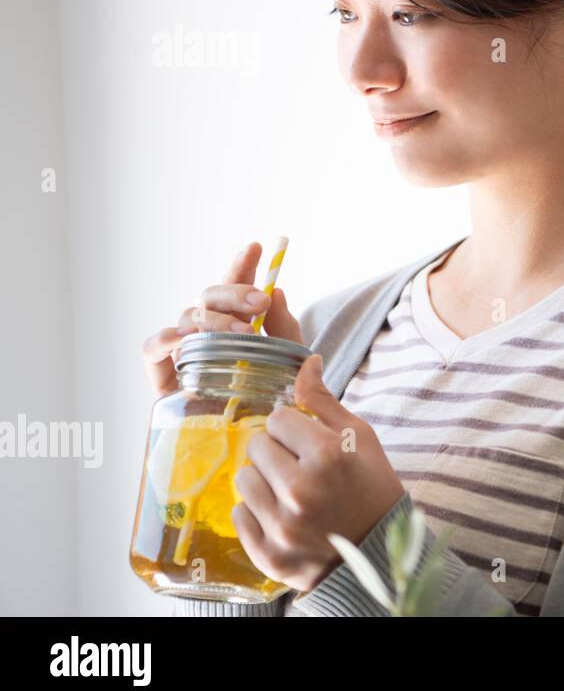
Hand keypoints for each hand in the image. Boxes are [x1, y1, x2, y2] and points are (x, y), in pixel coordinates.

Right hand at [140, 241, 303, 398]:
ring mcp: (183, 351)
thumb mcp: (286, 361)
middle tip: (261, 302)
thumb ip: (285, 329)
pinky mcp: (162, 376)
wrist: (246, 443)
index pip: (236, 288)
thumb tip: (277, 293)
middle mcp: (206, 333)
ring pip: (188, 316)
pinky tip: (183, 338)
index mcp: (235, 325)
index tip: (258, 247)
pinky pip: (152, 348)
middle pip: (211, 296)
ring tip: (243, 331)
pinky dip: (165, 338)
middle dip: (236, 291)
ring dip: (215, 318)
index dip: (243, 266)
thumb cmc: (267, 400)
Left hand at [231, 354, 406, 593]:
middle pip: (257, 446)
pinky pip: (239, 516)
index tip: (309, 443)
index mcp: (328, 456)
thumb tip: (306, 361)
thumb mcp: (359, 438)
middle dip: (276, 452)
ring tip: (289, 491)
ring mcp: (283, 526)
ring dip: (263, 481)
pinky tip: (282, 515)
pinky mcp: (269, 554)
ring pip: (243, 480)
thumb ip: (324, 401)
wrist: (380, 551)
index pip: (279, 419)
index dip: (294, 429)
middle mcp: (302, 490)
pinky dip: (256, 513)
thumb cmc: (372, 486)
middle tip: (299, 467)